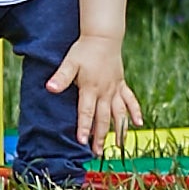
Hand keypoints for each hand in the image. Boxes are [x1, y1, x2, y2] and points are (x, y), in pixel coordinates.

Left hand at [45, 33, 144, 153]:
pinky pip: (130, 100)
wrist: (103, 36)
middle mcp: (105, 91)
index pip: (86, 112)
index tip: (82, 142)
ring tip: (118, 146)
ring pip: (118, 113)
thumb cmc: (85, 50)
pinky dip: (135, 112)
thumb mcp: (70, 62)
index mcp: (90, 88)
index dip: (84, 127)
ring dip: (118, 130)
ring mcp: (115, 89)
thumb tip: (50, 88)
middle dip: (99, 136)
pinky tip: (139, 123)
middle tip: (97, 152)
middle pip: (102, 117)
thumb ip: (61, 76)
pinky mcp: (121, 84)